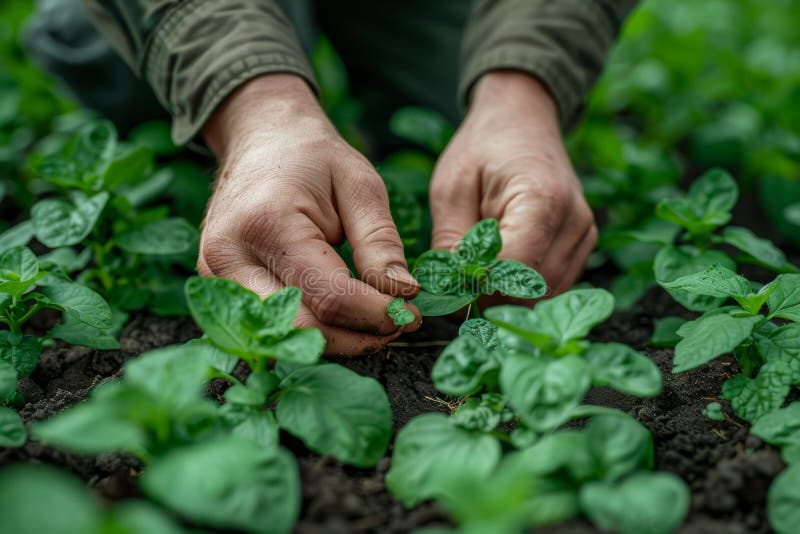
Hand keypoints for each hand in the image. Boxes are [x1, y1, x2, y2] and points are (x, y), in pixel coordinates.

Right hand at [199, 74, 420, 354]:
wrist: (262, 139)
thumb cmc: (314, 159)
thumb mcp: (360, 186)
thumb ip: (379, 243)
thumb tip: (403, 294)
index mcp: (268, 223)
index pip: (328, 294)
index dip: (375, 313)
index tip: (412, 314)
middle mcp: (230, 255)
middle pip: (302, 326)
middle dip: (357, 336)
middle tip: (399, 325)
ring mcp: (215, 273)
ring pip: (283, 334)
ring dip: (335, 339)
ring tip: (374, 324)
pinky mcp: (218, 284)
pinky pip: (269, 322)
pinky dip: (310, 329)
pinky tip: (342, 318)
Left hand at [429, 71, 596, 296]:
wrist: (522, 119)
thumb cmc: (483, 148)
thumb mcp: (451, 188)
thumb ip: (449, 241)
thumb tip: (446, 291)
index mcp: (542, 199)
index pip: (511, 268)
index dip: (475, 283)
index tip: (446, 281)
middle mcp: (574, 222)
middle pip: (528, 289)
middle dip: (486, 294)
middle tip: (453, 280)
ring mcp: (583, 236)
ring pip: (540, 296)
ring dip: (502, 294)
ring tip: (473, 270)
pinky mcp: (581, 246)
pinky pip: (549, 287)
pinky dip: (519, 288)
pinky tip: (496, 267)